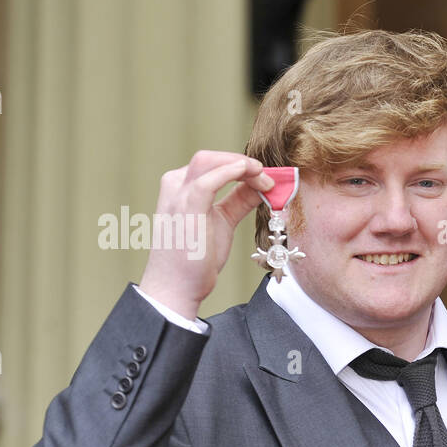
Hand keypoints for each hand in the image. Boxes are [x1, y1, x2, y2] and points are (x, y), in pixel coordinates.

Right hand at [138, 151, 274, 318]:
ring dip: (241, 165)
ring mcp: (179, 196)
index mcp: (182, 188)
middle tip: (269, 177)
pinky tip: (248, 171)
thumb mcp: (223, 222)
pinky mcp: (187, 209)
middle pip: (210, 158)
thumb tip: (261, 187)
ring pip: (209, 162)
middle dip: (242, 163)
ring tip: (265, 177)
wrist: (177, 287)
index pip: (213, 166)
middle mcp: (176, 187)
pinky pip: (207, 181)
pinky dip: (229, 171)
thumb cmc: (196, 258)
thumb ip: (238, 202)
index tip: (267, 179)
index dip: (242, 167)